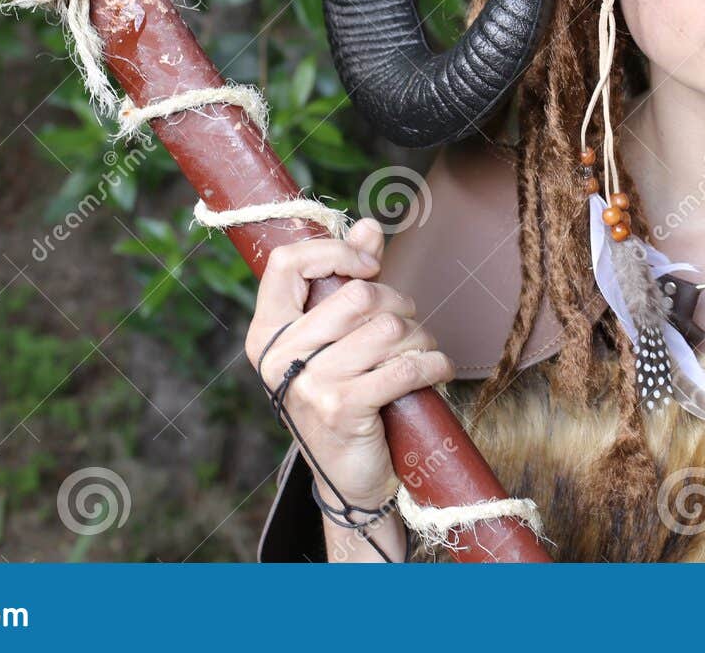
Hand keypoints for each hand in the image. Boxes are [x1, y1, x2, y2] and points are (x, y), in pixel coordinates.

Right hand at [244, 216, 454, 510]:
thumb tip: (366, 224)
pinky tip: (437, 371)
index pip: (288, 263)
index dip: (335, 252)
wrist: (350, 478)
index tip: (370, 267)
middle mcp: (278, 356)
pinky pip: (405, 366)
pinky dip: (433, 365)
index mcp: (267, 332)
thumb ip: (347, 278)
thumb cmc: (345, 396)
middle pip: (357, 294)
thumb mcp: (338, 338)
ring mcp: (308, 384)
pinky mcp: (342, 408)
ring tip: (420, 353)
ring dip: (420, 338)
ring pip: (388, 328)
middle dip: (399, 305)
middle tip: (409, 327)